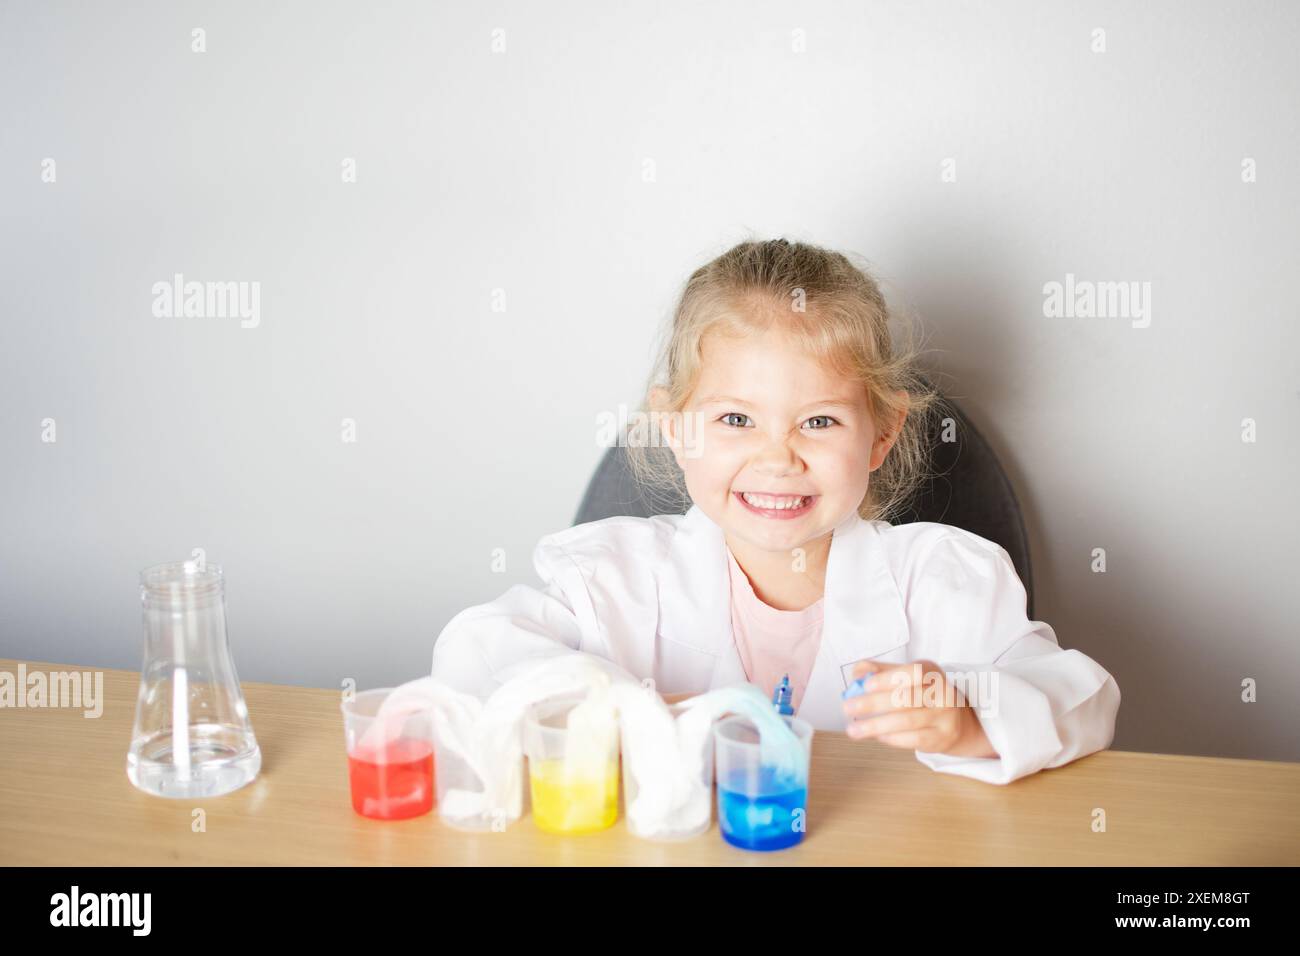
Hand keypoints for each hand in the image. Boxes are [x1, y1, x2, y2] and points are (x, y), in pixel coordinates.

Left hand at [842, 659, 997, 757]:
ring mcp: (944, 716)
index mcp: (931, 671)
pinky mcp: (941, 737)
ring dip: (876, 726)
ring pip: (907, 721)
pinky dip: (891, 738)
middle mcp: (942, 692)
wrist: (954, 721)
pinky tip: (876, 736)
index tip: (866, 686)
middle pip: (906, 698)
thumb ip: (878, 671)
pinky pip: (913, 739)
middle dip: (873, 704)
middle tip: (847, 708)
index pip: (913, 672)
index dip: (889, 679)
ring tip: (853, 729)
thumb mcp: (903, 676)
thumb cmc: (919, 694)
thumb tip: (858, 674)